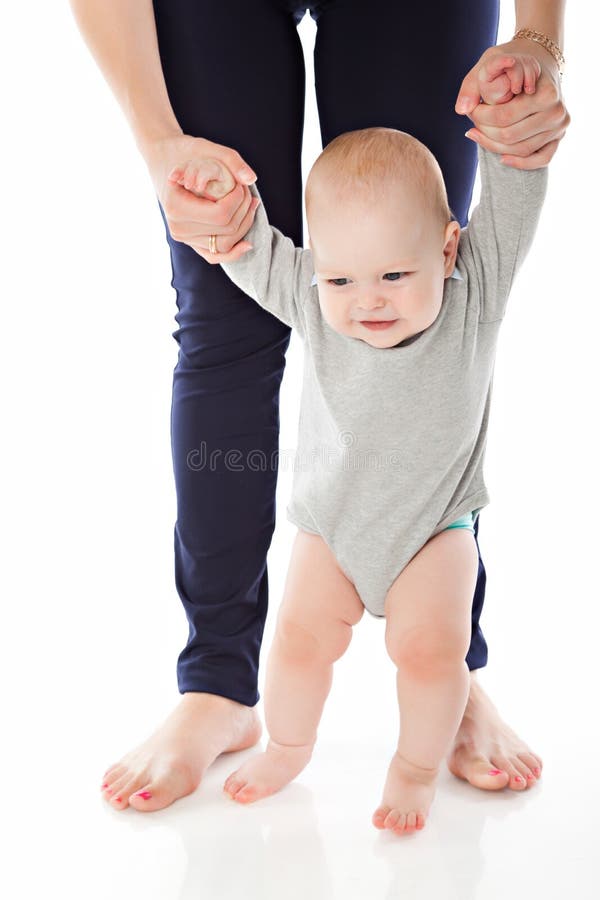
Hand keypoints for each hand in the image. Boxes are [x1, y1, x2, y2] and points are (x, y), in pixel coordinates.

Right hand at [143, 133, 260, 262]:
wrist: (164, 160)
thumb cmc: (184, 152)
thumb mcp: (207, 147)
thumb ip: (231, 160)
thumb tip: (251, 179)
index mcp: (177, 207)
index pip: (220, 214)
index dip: (238, 201)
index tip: (241, 185)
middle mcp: (178, 228)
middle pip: (226, 230)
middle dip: (244, 210)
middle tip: (247, 191)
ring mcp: (184, 238)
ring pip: (224, 244)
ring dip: (244, 225)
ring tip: (250, 204)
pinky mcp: (191, 242)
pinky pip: (214, 256)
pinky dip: (233, 252)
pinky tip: (248, 244)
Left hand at [455, 40, 570, 168]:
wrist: (538, 65)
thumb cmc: (512, 65)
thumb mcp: (490, 63)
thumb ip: (472, 86)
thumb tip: (462, 110)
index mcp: (546, 93)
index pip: (504, 116)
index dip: (481, 117)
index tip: (471, 111)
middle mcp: (556, 112)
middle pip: (510, 136)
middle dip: (485, 132)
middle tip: (474, 124)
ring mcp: (559, 127)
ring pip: (520, 150)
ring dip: (494, 146)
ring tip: (480, 135)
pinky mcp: (557, 138)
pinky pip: (540, 160)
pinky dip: (519, 163)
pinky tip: (501, 158)